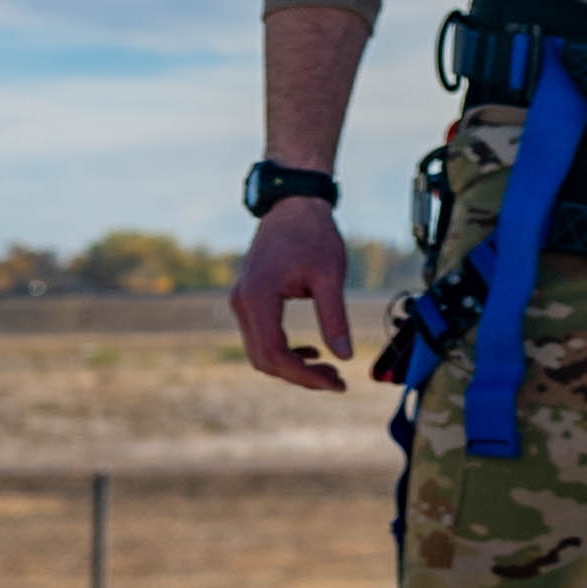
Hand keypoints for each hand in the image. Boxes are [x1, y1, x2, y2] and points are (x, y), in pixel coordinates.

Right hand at [234, 199, 352, 391]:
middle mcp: (242, 302)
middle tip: (337, 381)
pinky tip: (312, 352)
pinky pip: (261, 337)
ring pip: (260, 352)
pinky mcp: (248, 299)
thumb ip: (335, 317)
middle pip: (263, 359)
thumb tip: (345, 357)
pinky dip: (284, 351)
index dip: (304, 375)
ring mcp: (241, 301)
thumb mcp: (330, 276)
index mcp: (258, 297)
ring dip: (292, 366)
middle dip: (299, 376)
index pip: (274, 353)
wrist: (293, 204)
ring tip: (329, 369)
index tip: (336, 383)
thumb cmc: (313, 234)